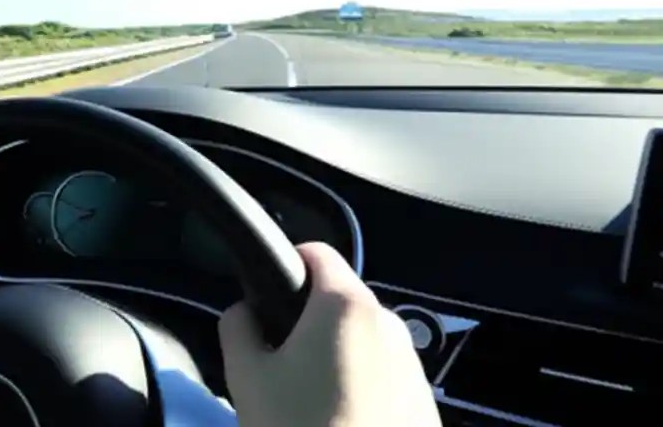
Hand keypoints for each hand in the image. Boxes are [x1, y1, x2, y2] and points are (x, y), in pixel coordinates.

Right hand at [218, 242, 440, 426]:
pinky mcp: (425, 403)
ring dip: (333, 358)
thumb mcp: (246, 378)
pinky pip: (382, 376)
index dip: (283, 267)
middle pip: (337, 300)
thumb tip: (245, 312)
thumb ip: (237, 327)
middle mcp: (388, 323)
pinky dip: (360, 388)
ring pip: (360, 341)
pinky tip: (338, 424)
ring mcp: (413, 365)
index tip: (264, 305)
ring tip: (308, 406)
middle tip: (278, 367)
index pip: (314, 252)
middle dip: (306, 323)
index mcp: (344, 306)